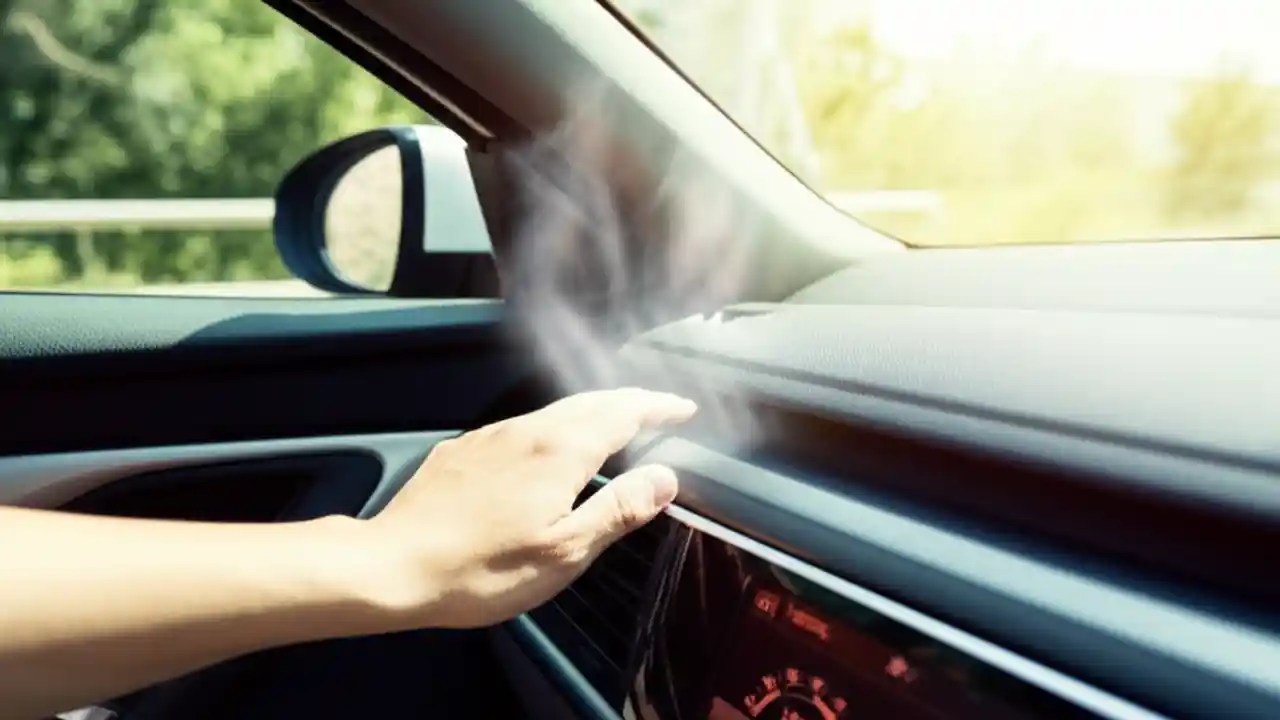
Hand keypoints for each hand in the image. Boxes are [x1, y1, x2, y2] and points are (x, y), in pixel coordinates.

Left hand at [362, 388, 696, 628]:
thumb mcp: (565, 551)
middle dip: (629, 401)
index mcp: (561, 450)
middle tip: (658, 409)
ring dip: (591, 411)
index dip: (658, 406)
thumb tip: (666, 475)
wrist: (391, 565)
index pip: (623, 412)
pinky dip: (553, 428)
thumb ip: (619, 508)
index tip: (684, 407)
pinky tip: (548, 452)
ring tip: (613, 425)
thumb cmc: (483, 569)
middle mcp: (527, 430)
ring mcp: (490, 436)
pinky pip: (522, 427)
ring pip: (554, 411)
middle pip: (590, 401)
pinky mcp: (463, 450)